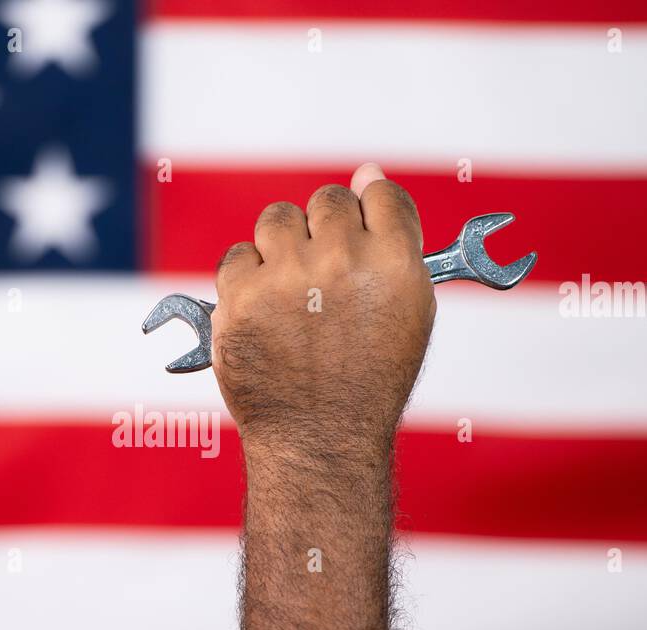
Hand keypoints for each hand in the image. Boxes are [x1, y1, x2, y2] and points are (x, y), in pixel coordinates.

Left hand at [211, 163, 435, 470]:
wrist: (318, 439)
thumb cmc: (367, 379)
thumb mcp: (409, 313)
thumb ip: (394, 241)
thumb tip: (368, 174)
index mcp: (396, 262)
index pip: (379, 193)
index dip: (367, 214)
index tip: (357, 238)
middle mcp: (343, 261)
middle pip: (327, 202)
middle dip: (323, 233)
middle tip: (322, 282)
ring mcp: (288, 276)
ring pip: (277, 219)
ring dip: (281, 247)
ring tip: (291, 295)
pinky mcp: (241, 295)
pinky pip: (237, 256)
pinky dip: (246, 280)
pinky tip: (264, 314)